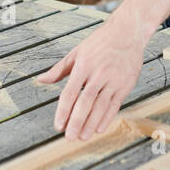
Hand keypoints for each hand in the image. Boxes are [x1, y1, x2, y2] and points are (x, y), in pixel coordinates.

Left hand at [36, 18, 147, 139]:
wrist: (128, 32)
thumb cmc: (100, 42)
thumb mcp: (77, 52)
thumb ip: (59, 69)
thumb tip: (41, 80)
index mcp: (83, 66)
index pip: (70, 93)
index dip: (64, 111)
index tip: (58, 125)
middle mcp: (98, 74)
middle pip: (85, 102)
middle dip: (76, 121)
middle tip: (70, 137)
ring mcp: (113, 80)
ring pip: (100, 106)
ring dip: (91, 123)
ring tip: (83, 136)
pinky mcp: (125, 85)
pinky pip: (114, 105)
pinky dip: (107, 118)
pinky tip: (99, 128)